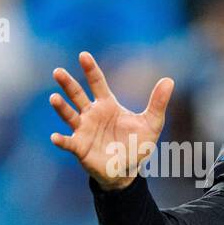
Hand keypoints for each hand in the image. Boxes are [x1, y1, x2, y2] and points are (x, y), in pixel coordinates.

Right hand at [48, 51, 174, 190]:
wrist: (128, 169)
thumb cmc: (137, 143)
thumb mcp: (152, 123)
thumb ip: (158, 102)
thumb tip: (169, 80)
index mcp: (107, 105)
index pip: (97, 83)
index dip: (90, 69)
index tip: (83, 55)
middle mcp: (92, 114)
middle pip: (77, 95)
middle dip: (68, 84)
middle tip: (58, 72)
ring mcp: (83, 130)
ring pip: (69, 115)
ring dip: (61, 107)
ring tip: (54, 98)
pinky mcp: (80, 147)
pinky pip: (68, 142)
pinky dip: (61, 140)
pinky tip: (55, 137)